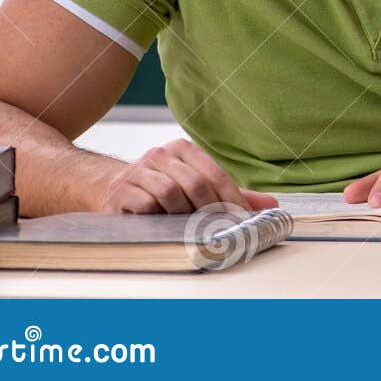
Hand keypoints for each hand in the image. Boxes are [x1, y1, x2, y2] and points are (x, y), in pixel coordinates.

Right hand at [100, 138, 279, 214]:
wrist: (109, 189)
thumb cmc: (161, 191)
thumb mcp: (196, 187)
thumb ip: (231, 194)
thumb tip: (271, 206)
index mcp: (183, 149)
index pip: (216, 174)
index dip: (232, 200)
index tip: (243, 221)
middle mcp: (161, 154)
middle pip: (196, 183)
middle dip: (211, 211)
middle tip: (218, 231)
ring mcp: (138, 171)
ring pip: (170, 192)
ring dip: (183, 215)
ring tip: (188, 229)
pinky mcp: (119, 190)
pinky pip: (145, 204)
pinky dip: (158, 217)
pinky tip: (161, 225)